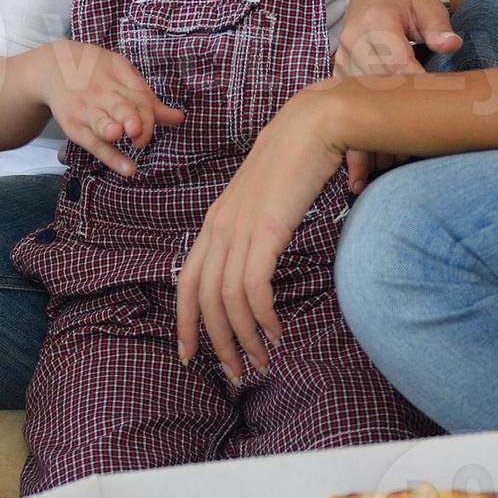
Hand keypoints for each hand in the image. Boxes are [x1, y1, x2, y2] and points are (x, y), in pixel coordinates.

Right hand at [28, 40, 183, 178]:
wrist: (53, 68)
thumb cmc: (96, 73)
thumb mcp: (121, 75)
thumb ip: (148, 99)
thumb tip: (179, 118)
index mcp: (117, 74)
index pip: (138, 94)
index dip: (149, 112)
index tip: (165, 124)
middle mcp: (101, 92)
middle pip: (119, 105)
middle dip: (129, 117)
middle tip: (137, 130)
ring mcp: (86, 110)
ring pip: (100, 122)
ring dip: (109, 129)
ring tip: (119, 135)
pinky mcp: (75, 127)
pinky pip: (94, 144)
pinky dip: (110, 157)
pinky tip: (127, 169)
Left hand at [175, 91, 346, 382]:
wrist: (312, 125)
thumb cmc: (294, 161)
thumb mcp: (263, 201)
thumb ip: (254, 230)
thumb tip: (261, 261)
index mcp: (214, 221)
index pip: (186, 280)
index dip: (184, 321)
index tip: (190, 354)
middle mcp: (218, 226)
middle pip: (203, 298)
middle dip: (215, 342)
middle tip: (234, 373)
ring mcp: (239, 228)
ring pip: (227, 300)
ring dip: (243, 337)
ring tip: (260, 360)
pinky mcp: (265, 230)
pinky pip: (254, 287)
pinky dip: (262, 316)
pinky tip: (275, 330)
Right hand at [333, 0, 454, 191]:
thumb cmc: (409, 0)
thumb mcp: (427, 5)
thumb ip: (438, 26)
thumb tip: (451, 44)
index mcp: (375, 22)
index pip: (392, 62)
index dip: (408, 91)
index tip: (423, 120)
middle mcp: (352, 42)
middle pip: (369, 91)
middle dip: (386, 127)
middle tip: (403, 161)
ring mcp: (342, 60)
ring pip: (353, 107)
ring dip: (366, 140)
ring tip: (377, 177)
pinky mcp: (338, 76)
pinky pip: (344, 112)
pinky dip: (353, 141)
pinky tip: (358, 174)